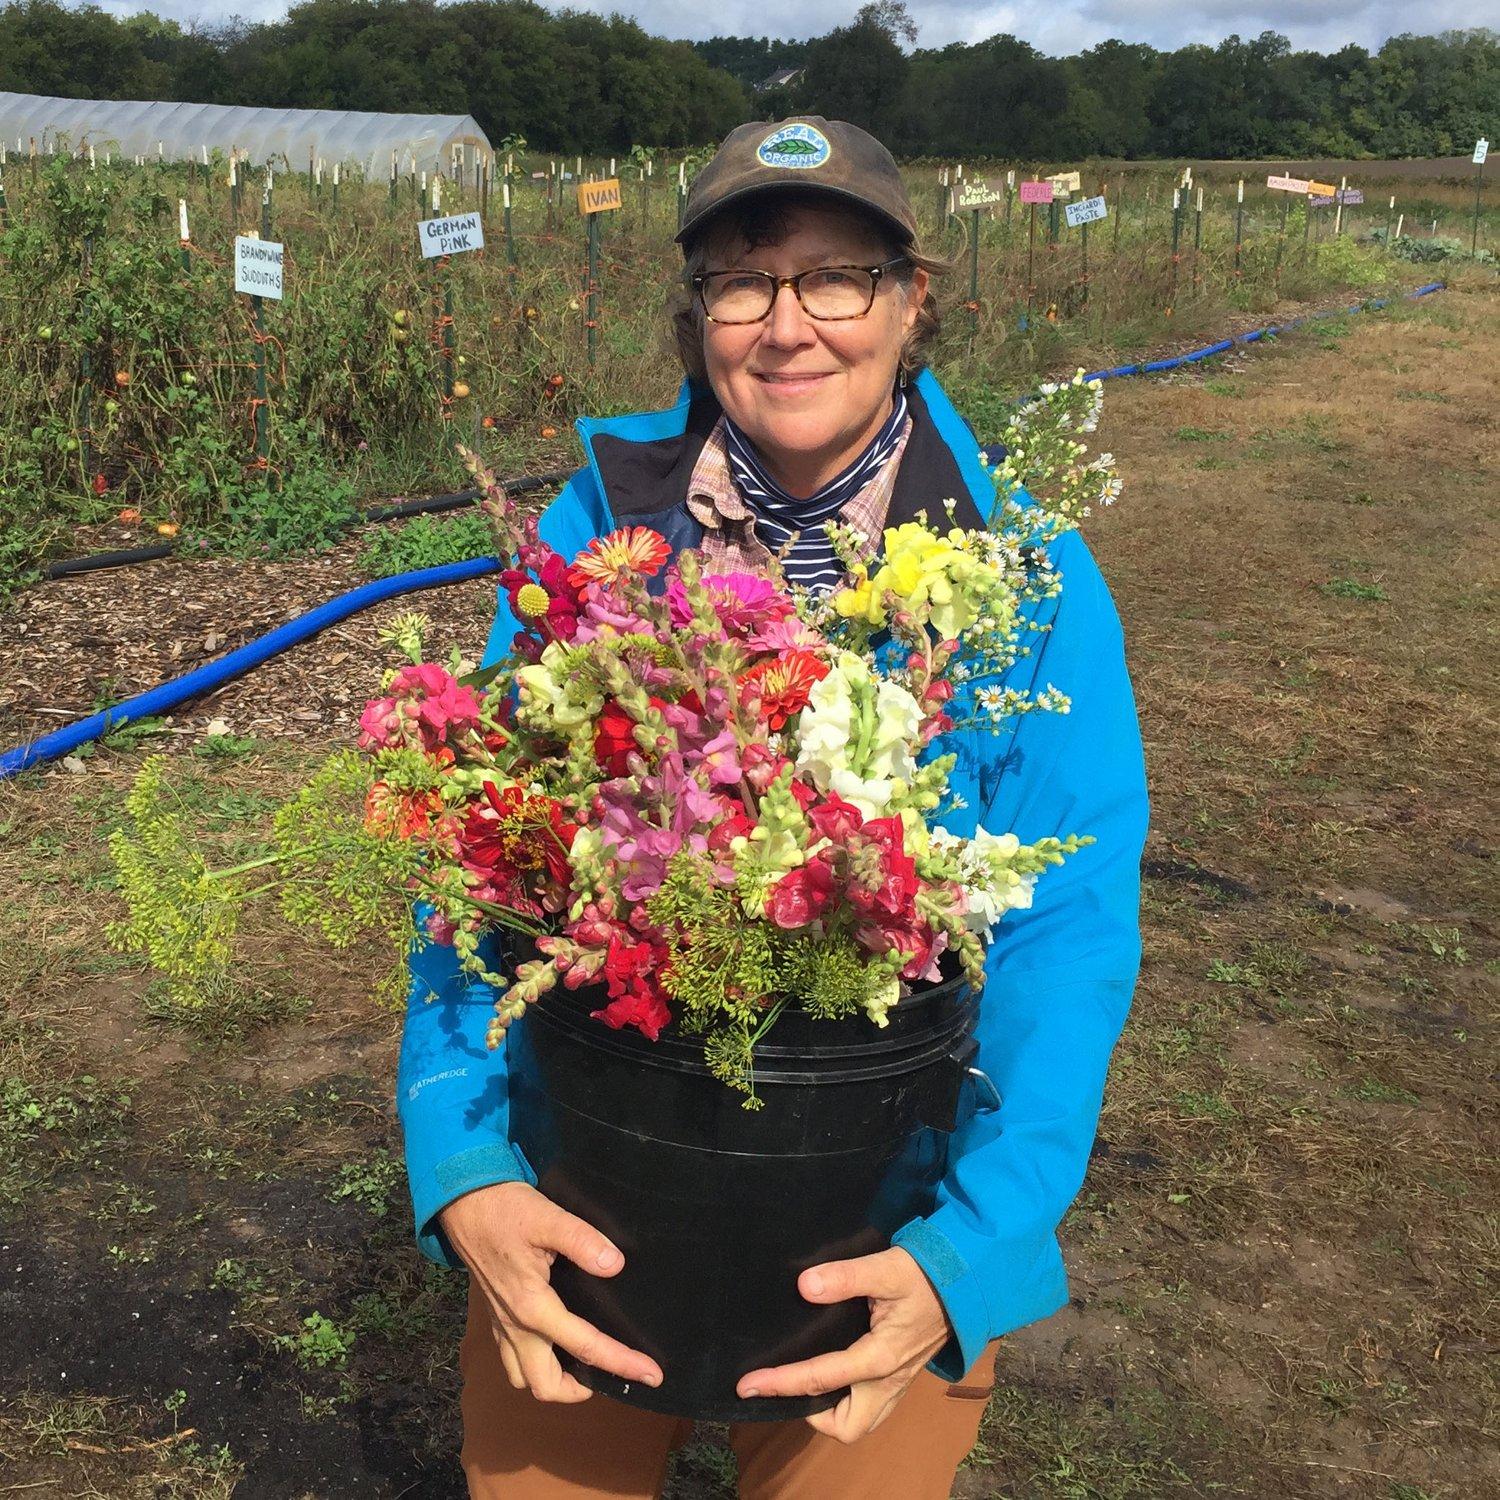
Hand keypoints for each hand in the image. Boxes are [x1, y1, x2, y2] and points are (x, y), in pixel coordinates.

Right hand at [440, 1180, 662, 1402]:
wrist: (467, 1204)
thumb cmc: (507, 1210)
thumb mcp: (548, 1218)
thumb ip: (582, 1241)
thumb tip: (615, 1266)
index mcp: (533, 1307)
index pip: (585, 1346)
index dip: (621, 1363)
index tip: (651, 1375)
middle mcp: (516, 1325)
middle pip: (545, 1386)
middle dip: (579, 1390)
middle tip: (611, 1373)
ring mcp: (503, 1324)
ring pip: (524, 1378)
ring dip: (553, 1382)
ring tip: (583, 1365)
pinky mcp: (496, 1316)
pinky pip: (513, 1359)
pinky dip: (536, 1364)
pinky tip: (556, 1345)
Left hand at [735, 1246, 951, 1442]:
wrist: (966, 1281)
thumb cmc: (925, 1275)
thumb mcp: (885, 1268)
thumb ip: (845, 1276)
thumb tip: (805, 1286)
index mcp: (879, 1358)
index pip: (819, 1379)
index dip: (779, 1383)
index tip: (747, 1385)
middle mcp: (887, 1381)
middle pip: (845, 1427)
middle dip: (811, 1415)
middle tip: (786, 1387)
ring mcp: (898, 1382)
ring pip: (861, 1422)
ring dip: (832, 1413)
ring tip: (806, 1386)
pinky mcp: (903, 1375)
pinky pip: (873, 1406)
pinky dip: (849, 1402)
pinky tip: (836, 1378)